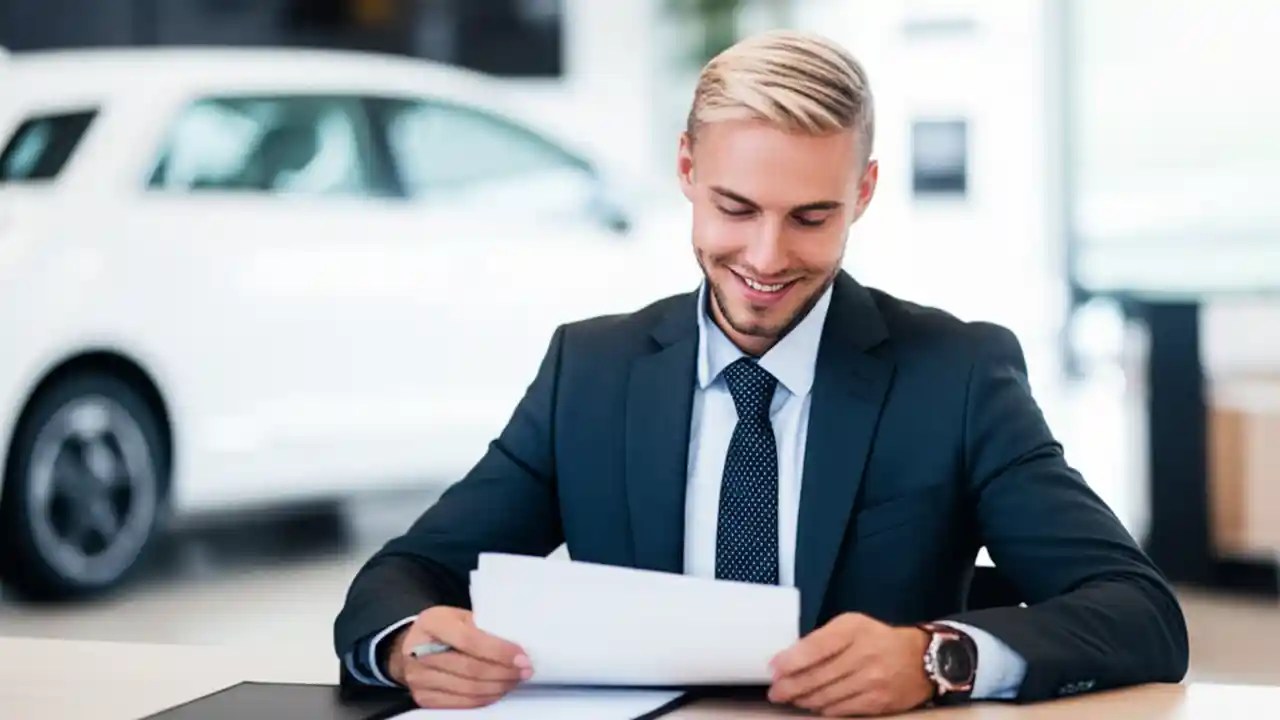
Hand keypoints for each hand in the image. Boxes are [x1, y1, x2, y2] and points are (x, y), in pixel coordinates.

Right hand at [388, 606, 531, 708]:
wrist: (412, 646)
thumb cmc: (443, 628)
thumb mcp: (459, 616)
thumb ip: (482, 626)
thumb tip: (516, 646)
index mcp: (432, 623)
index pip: (470, 641)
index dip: (500, 651)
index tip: (523, 658)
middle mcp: (419, 652)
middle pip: (470, 668)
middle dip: (504, 672)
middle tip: (525, 671)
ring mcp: (419, 677)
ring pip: (468, 689)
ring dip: (498, 687)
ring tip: (515, 680)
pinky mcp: (423, 697)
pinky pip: (461, 703)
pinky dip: (484, 698)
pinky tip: (497, 689)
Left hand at [768, 613, 932, 716]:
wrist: (921, 659)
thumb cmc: (877, 638)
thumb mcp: (851, 625)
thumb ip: (824, 639)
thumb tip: (790, 658)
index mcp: (853, 630)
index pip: (815, 648)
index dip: (790, 661)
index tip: (773, 668)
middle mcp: (863, 655)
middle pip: (817, 677)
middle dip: (790, 686)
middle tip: (775, 691)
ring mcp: (872, 681)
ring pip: (826, 697)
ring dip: (803, 700)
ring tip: (791, 698)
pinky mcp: (878, 703)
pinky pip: (841, 710)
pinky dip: (823, 709)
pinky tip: (814, 705)